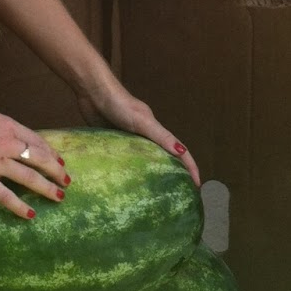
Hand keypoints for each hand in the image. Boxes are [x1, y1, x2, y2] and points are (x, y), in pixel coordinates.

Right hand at [0, 103, 68, 219]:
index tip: (59, 162)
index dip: (51, 153)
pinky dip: (20, 206)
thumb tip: (13, 133)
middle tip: (67, 181)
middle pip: (39, 159)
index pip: (37, 141)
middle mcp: (7, 145)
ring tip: (59, 196)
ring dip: (46, 188)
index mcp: (8, 126)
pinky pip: (5, 196)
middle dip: (56, 171)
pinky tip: (31, 214)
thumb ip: (2, 124)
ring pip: (28, 178)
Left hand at [75, 79, 200, 186]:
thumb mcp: (142, 121)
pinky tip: (125, 185)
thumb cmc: (119, 104)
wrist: (92, 92)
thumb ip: (160, 136)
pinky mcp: (112, 143)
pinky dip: (129, 172)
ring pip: (144, 161)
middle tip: (179, 197)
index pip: (179, 152)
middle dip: (174, 175)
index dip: (190, 167)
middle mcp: (144, 137)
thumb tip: (182, 152)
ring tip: (155, 196)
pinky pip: (124, 161)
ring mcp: (128, 141)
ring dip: (151, 176)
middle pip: (164, 158)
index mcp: (155, 132)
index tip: (197, 186)